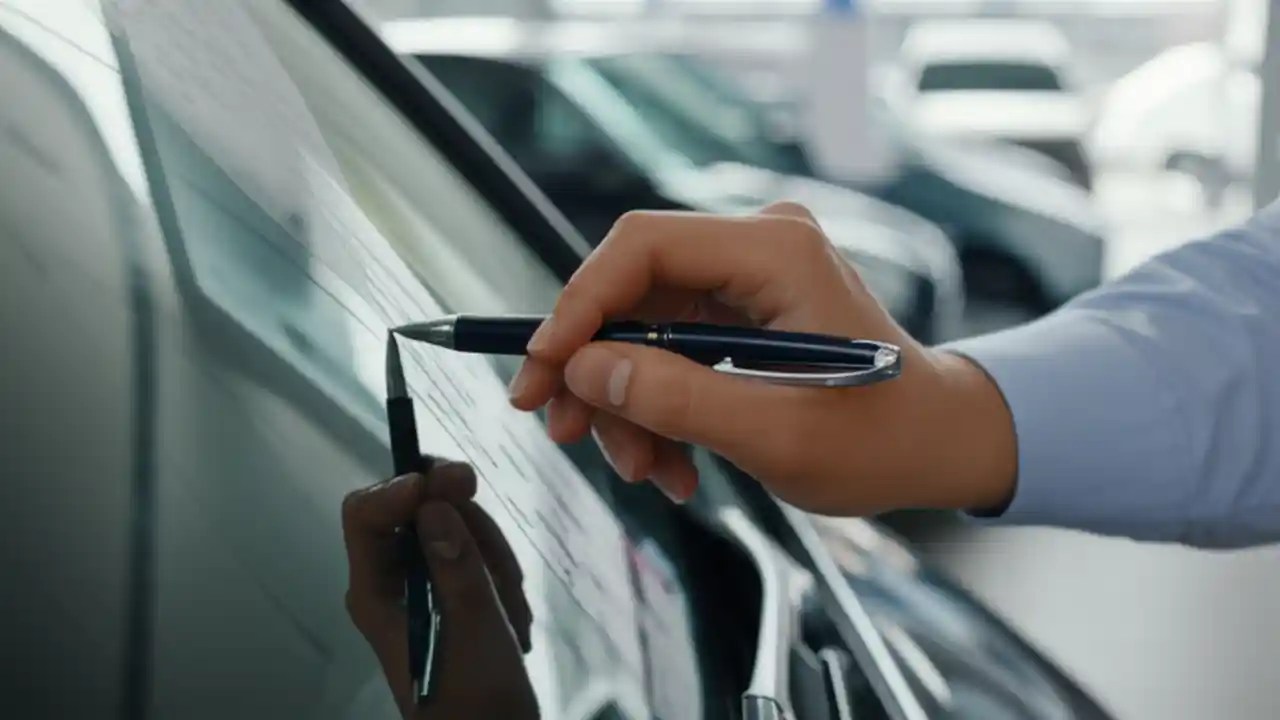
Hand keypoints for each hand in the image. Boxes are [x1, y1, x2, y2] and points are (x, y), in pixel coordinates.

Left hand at [342, 461, 538, 718]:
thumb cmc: (474, 695)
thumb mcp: (472, 625)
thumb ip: (455, 561)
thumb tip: (434, 502)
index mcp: (375, 589)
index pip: (365, 513)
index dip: (403, 486)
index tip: (455, 481)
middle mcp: (390, 581)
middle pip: (420, 511)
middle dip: (472, 531)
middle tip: (505, 571)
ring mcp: (422, 585)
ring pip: (457, 531)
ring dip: (494, 560)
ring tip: (511, 611)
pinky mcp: (451, 592)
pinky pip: (477, 556)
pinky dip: (501, 578)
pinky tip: (512, 618)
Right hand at [508, 202, 1015, 514]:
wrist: (937, 444)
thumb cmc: (880, 440)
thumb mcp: (774, 434)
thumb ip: (674, 399)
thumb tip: (582, 369)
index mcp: (776, 251)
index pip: (641, 247)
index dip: (578, 306)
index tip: (539, 371)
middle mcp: (759, 245)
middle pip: (633, 289)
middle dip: (595, 368)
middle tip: (564, 433)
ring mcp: (751, 276)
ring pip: (643, 327)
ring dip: (628, 403)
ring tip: (645, 471)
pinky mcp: (744, 309)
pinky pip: (671, 347)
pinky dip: (659, 405)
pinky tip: (672, 463)